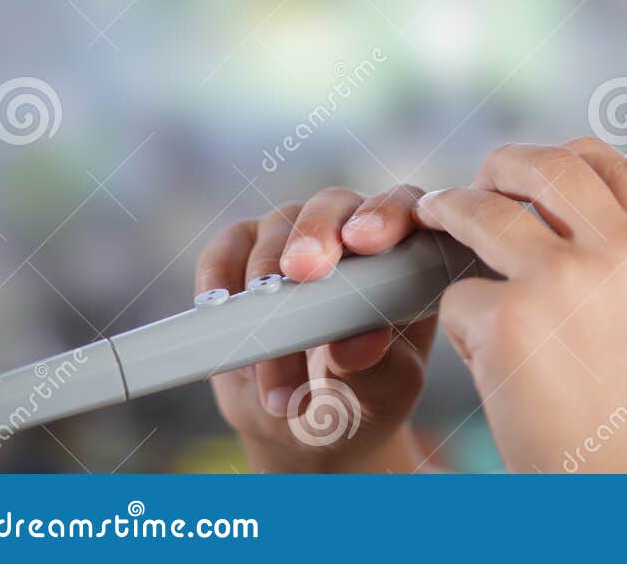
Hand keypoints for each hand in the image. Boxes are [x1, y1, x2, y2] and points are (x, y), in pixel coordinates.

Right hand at [196, 185, 439, 471]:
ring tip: (270, 365)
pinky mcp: (243, 252)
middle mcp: (352, 231)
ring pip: (277, 229)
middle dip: (318, 233)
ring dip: (266, 292)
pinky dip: (220, 284)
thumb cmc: (361, 397)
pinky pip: (225, 250)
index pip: (405, 209)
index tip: (367, 242)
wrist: (303, 422)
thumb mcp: (380, 394)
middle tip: (304, 271)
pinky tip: (222, 319)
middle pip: (335, 204)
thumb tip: (360, 342)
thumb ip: (376, 368)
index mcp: (405, 255)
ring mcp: (295, 236)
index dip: (388, 214)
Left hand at [413, 137, 626, 472]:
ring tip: (436, 218)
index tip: (545, 165)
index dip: (570, 157)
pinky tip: (484, 354)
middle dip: (504, 166)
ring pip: (486, 213)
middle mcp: (623, 251)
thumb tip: (571, 217)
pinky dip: (462, 321)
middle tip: (482, 182)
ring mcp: (562, 280)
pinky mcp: (507, 320)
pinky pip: (460, 296)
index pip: (613, 165)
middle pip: (547, 168)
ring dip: (453, 211)